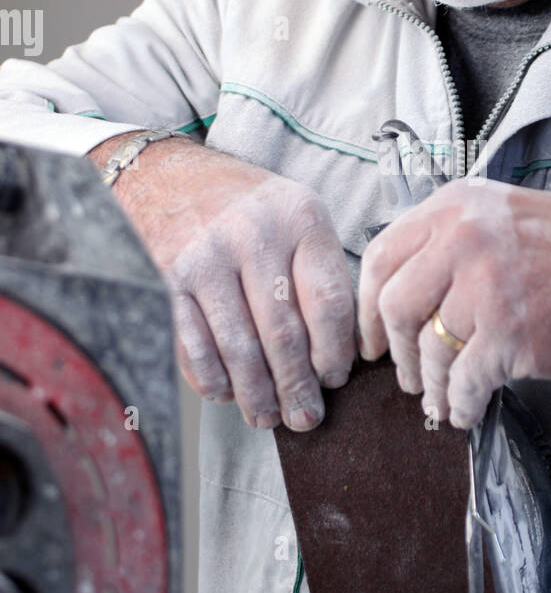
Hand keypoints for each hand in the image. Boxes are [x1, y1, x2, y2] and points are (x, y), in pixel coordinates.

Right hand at [89, 136, 355, 430]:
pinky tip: (224, 394)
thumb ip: (321, 273)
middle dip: (297, 387)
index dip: (334, 352)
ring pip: (239, 347)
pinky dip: (211, 377)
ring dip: (255, 393)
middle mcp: (254, 234)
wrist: (166, 174)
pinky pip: (194, 343)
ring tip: (266, 417)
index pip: (329, 301)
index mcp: (300, 218)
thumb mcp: (297, 218)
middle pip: (284, 332)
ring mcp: (206, 255)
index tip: (335, 380)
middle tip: (305, 418)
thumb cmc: (246, 208)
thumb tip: (342, 353)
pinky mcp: (166, 277)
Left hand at [358, 178, 550, 428]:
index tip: (371, 338)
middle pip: (395, 307)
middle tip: (406, 377)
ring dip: (431, 385)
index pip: (380, 257)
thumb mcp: (498, 214)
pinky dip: (461, 403)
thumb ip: (447, 242)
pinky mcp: (510, 334)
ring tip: (440, 399)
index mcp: (454, 209)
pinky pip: (465, 381)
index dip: (366, 307)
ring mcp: (485, 288)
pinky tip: (467, 410)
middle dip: (396, 352)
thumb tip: (401, 295)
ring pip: (430, 349)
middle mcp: (463, 240)